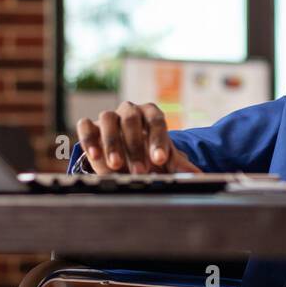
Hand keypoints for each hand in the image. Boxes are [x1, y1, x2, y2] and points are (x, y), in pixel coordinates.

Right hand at [76, 101, 199, 174]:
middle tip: (140, 170)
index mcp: (151, 114)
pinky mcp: (91, 125)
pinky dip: (89, 139)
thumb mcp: (165, 158)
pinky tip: (95, 156)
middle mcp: (130, 110)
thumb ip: (180, 165)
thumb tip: (199, 176)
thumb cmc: (149, 152)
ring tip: (116, 165)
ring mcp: (109, 116)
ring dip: (112, 142)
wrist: (127, 155)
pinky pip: (86, 125)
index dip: (158, 139)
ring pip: (107, 118)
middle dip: (135, 145)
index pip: (156, 120)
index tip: (160, 160)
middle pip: (130, 118)